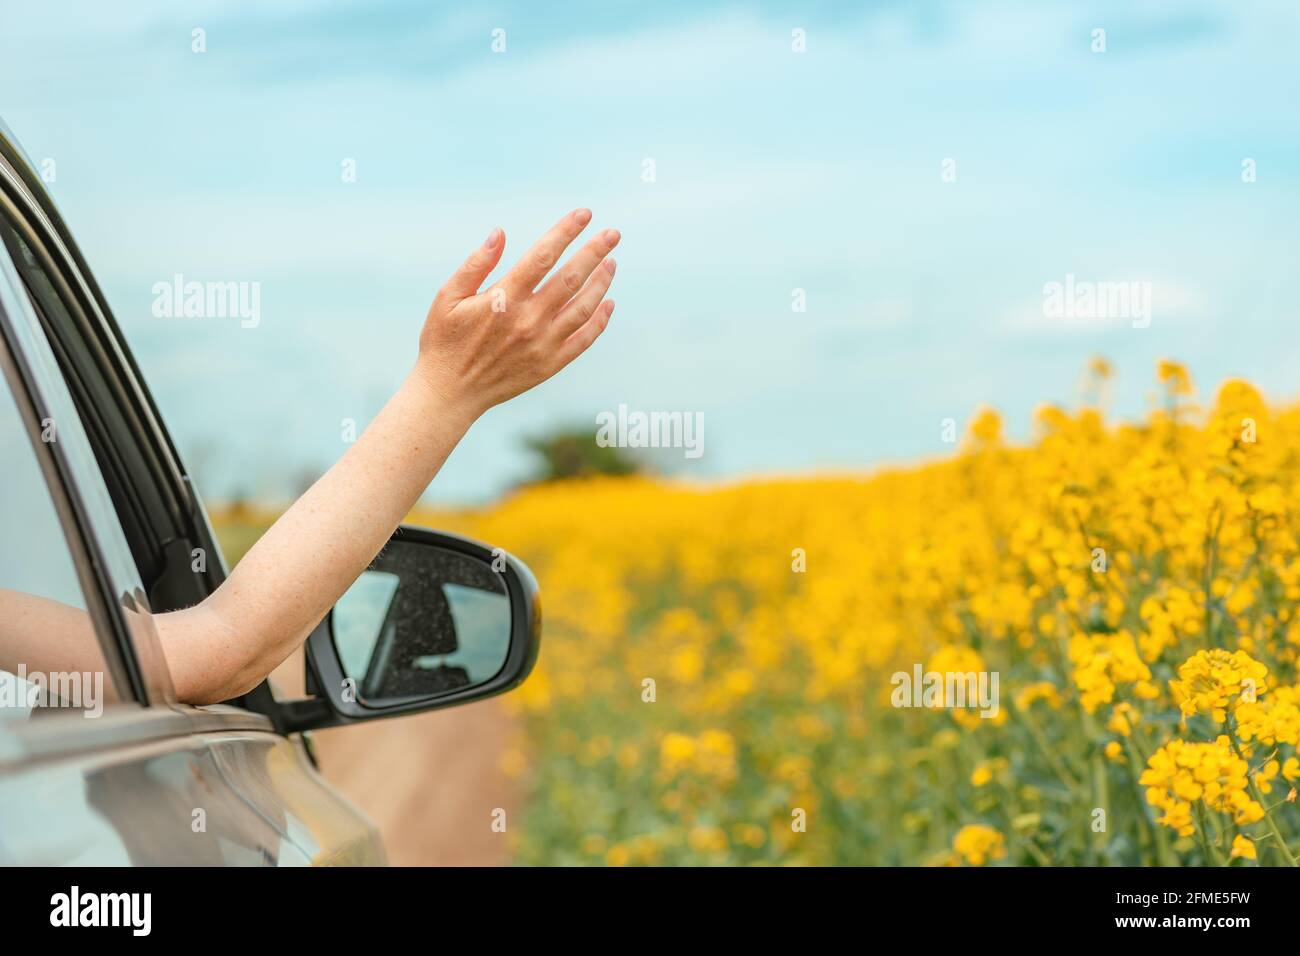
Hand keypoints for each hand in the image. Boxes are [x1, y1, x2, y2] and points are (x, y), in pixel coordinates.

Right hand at [414, 207, 619, 417]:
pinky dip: (600, 320)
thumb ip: (476, 264)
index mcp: (504, 298)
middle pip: (572, 277)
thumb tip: (499, 233)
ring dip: (602, 282)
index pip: (543, 256)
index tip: (583, 214)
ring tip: (612, 262)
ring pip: (584, 307)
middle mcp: (529, 320)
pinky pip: (584, 339)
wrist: (449, 393)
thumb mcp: (447, 297)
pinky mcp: (550, 364)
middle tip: (613, 234)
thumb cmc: (444, 341)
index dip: (566, 231)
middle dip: (595, 251)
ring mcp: (543, 344)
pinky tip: (608, 302)